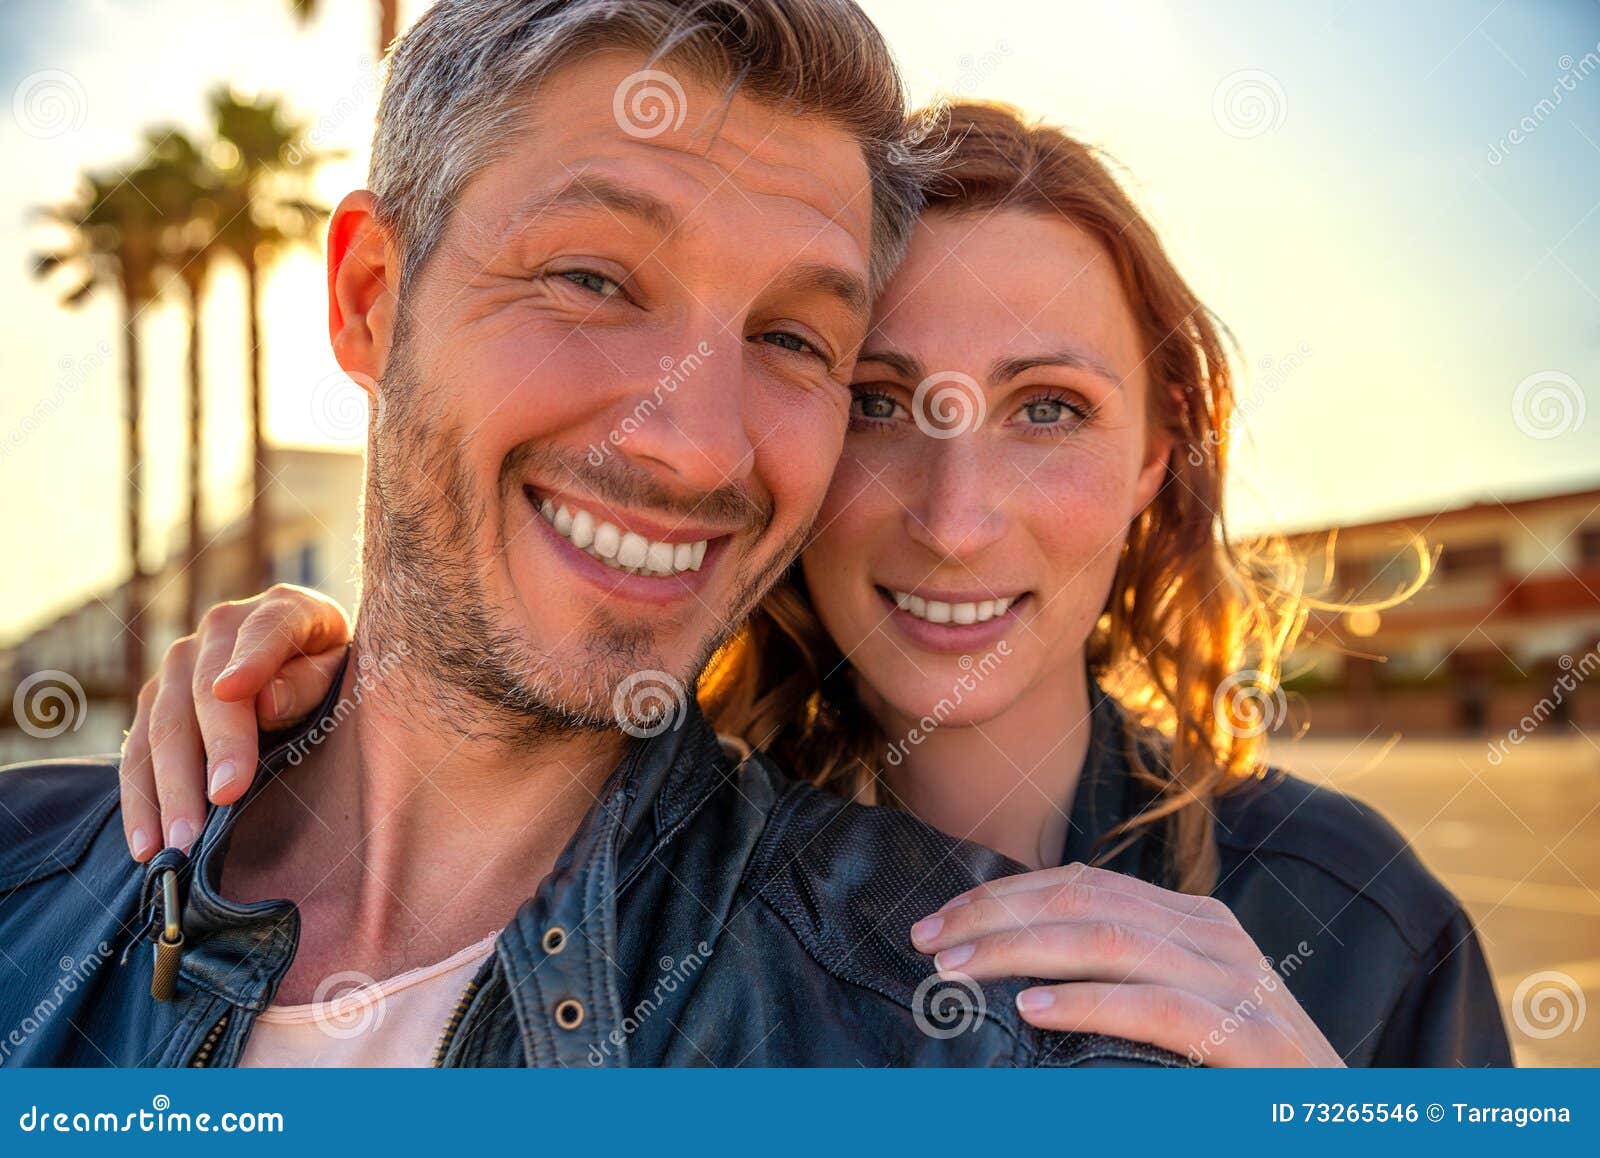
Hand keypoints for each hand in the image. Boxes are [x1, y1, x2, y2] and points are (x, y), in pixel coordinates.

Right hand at [118, 584, 351, 860]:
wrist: (309, 660)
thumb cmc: (335, 670)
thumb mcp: (344, 667)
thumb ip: (311, 680)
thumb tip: (264, 701)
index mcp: (282, 609)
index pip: (265, 631)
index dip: (250, 660)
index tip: (233, 693)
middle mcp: (221, 629)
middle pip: (202, 692)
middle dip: (207, 753)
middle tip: (217, 806)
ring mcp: (181, 663)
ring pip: (161, 726)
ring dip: (167, 789)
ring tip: (178, 842)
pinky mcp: (157, 699)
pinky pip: (138, 752)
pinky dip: (141, 800)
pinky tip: (146, 842)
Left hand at [910, 863, 1344, 1066]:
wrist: (1339, 1129)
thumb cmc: (1240, 1080)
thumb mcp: (1176, 1010)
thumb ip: (1116, 976)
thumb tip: (1015, 972)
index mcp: (1192, 921)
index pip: (1080, 884)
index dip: (1002, 895)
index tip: (939, 920)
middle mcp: (1215, 937)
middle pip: (1083, 902)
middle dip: (994, 917)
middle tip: (928, 942)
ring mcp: (1238, 984)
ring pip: (1108, 942)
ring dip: (1019, 952)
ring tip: (958, 971)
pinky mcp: (1252, 1042)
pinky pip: (1155, 1009)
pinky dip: (1086, 1004)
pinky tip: (1032, 1011)